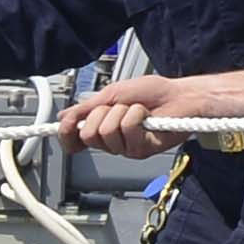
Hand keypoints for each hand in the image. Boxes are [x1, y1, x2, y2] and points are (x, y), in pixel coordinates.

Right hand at [63, 75, 193, 155]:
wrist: (180, 95)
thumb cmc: (153, 93)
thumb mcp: (111, 94)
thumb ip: (85, 108)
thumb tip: (63, 118)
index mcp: (101, 127)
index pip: (74, 140)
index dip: (67, 134)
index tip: (69, 125)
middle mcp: (111, 141)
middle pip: (87, 134)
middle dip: (102, 113)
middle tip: (119, 106)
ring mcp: (125, 148)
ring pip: (106, 132)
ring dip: (122, 112)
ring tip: (138, 111)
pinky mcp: (140, 150)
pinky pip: (126, 130)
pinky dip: (137, 116)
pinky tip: (147, 118)